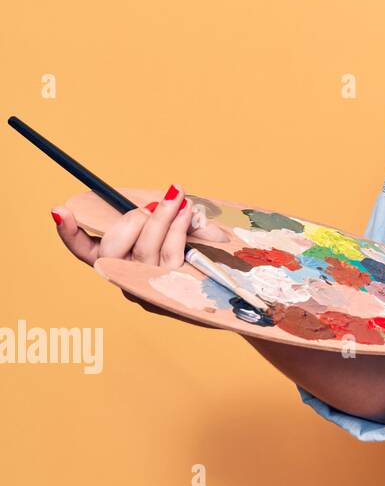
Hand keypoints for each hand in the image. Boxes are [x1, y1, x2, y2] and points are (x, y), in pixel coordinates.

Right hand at [51, 184, 227, 323]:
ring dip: (161, 217)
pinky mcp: (170, 290)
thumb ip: (162, 215)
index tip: (58, 210)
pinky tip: (187, 212)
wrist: (224, 291)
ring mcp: (146, 287)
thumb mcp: (172, 229)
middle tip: (155, 204)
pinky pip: (169, 254)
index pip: (83, 250)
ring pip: (144, 249)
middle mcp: (124, 278)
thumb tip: (169, 195)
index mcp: (116, 261)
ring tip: (178, 198)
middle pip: (113, 248)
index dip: (69, 233)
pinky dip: (177, 228)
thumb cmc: (194, 252)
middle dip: (134, 219)